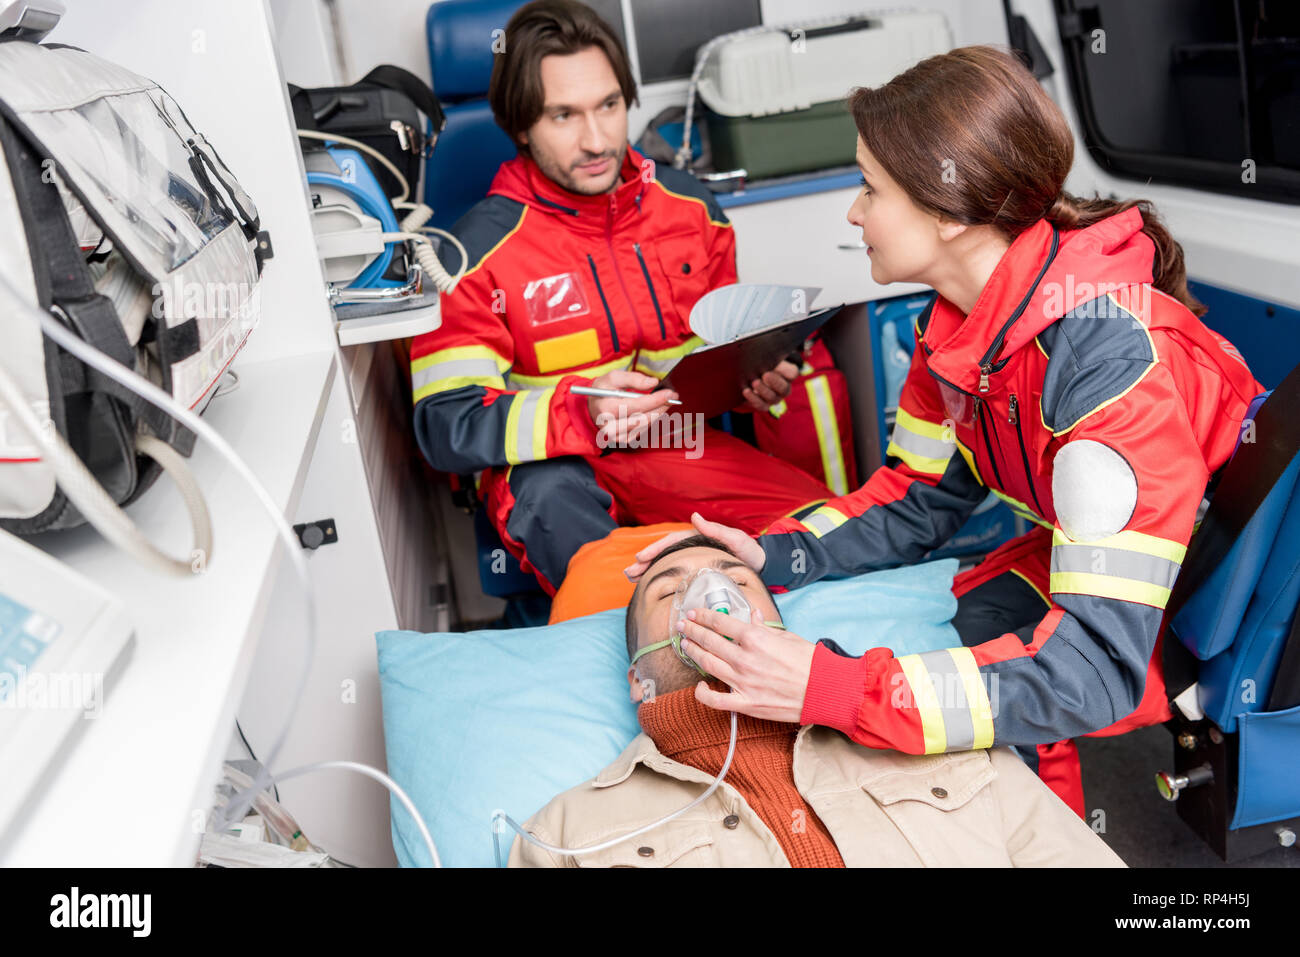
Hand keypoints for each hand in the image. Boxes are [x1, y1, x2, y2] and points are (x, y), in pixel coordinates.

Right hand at [586, 370, 676, 448]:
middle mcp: (610, 426)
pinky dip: (650, 420)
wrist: (591, 409)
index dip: (655, 400)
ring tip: (665, 401)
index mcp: (606, 408)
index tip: (670, 393)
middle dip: (661, 407)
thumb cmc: (603, 391)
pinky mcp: (622, 441)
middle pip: (644, 418)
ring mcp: (616, 436)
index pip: (636, 406)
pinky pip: (643, 430)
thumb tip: (653, 382)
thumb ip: (633, 378)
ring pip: (645, 425)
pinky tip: (653, 411)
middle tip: (673, 396)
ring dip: (658, 413)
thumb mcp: (613, 377)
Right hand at [623, 511, 765, 581]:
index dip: (655, 549)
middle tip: (629, 573)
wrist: (759, 565)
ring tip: (631, 579)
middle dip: (644, 562)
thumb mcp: (735, 539)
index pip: (671, 542)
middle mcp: (691, 548)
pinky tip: (649, 585)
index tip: (641, 558)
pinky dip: (660, 577)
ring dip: (647, 570)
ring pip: (665, 564)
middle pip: (663, 554)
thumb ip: (716, 530)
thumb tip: (694, 516)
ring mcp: (692, 561)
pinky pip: (674, 574)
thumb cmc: (749, 551)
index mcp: (697, 538)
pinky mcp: (696, 573)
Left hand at [676, 607, 814, 722]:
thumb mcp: (787, 636)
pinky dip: (703, 693)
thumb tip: (753, 615)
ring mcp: (743, 682)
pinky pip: (716, 700)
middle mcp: (745, 659)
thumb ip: (764, 627)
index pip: (720, 623)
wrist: (825, 689)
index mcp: (755, 639)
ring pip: (707, 665)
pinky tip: (698, 685)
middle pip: (709, 641)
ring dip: (693, 652)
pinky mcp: (746, 703)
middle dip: (692, 631)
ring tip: (685, 645)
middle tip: (682, 625)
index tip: (693, 613)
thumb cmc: (810, 661)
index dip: (703, 616)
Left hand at [741, 359, 798, 410]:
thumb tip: (769, 352)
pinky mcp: (763, 405)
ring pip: (772, 397)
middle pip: (784, 388)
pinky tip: (746, 391)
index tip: (777, 365)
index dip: (786, 370)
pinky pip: (761, 405)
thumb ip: (769, 355)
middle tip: (765, 375)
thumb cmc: (759, 364)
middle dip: (774, 382)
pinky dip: (753, 398)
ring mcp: (774, 398)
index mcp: (787, 374)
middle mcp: (783, 388)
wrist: (746, 378)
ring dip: (763, 390)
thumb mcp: (765, 358)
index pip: (792, 373)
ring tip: (754, 382)